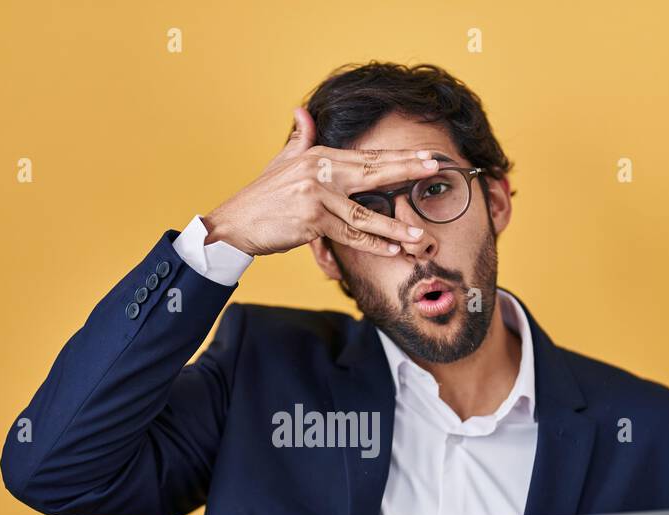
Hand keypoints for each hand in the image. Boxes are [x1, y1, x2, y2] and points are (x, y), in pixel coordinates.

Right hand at [202, 106, 440, 257]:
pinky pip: (348, 235)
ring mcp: (316, 197)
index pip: (366, 157)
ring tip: (419, 235)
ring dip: (394, 226)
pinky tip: (391, 249)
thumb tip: (301, 111)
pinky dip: (371, 244)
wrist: (234, 223)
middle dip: (406, 170)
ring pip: (364, 213)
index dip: (398, 156)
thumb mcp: (282, 163)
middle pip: (372, 172)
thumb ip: (299, 138)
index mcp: (318, 158)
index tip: (424, 156)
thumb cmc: (261, 197)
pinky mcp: (311, 221)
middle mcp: (319, 173)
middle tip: (433, 168)